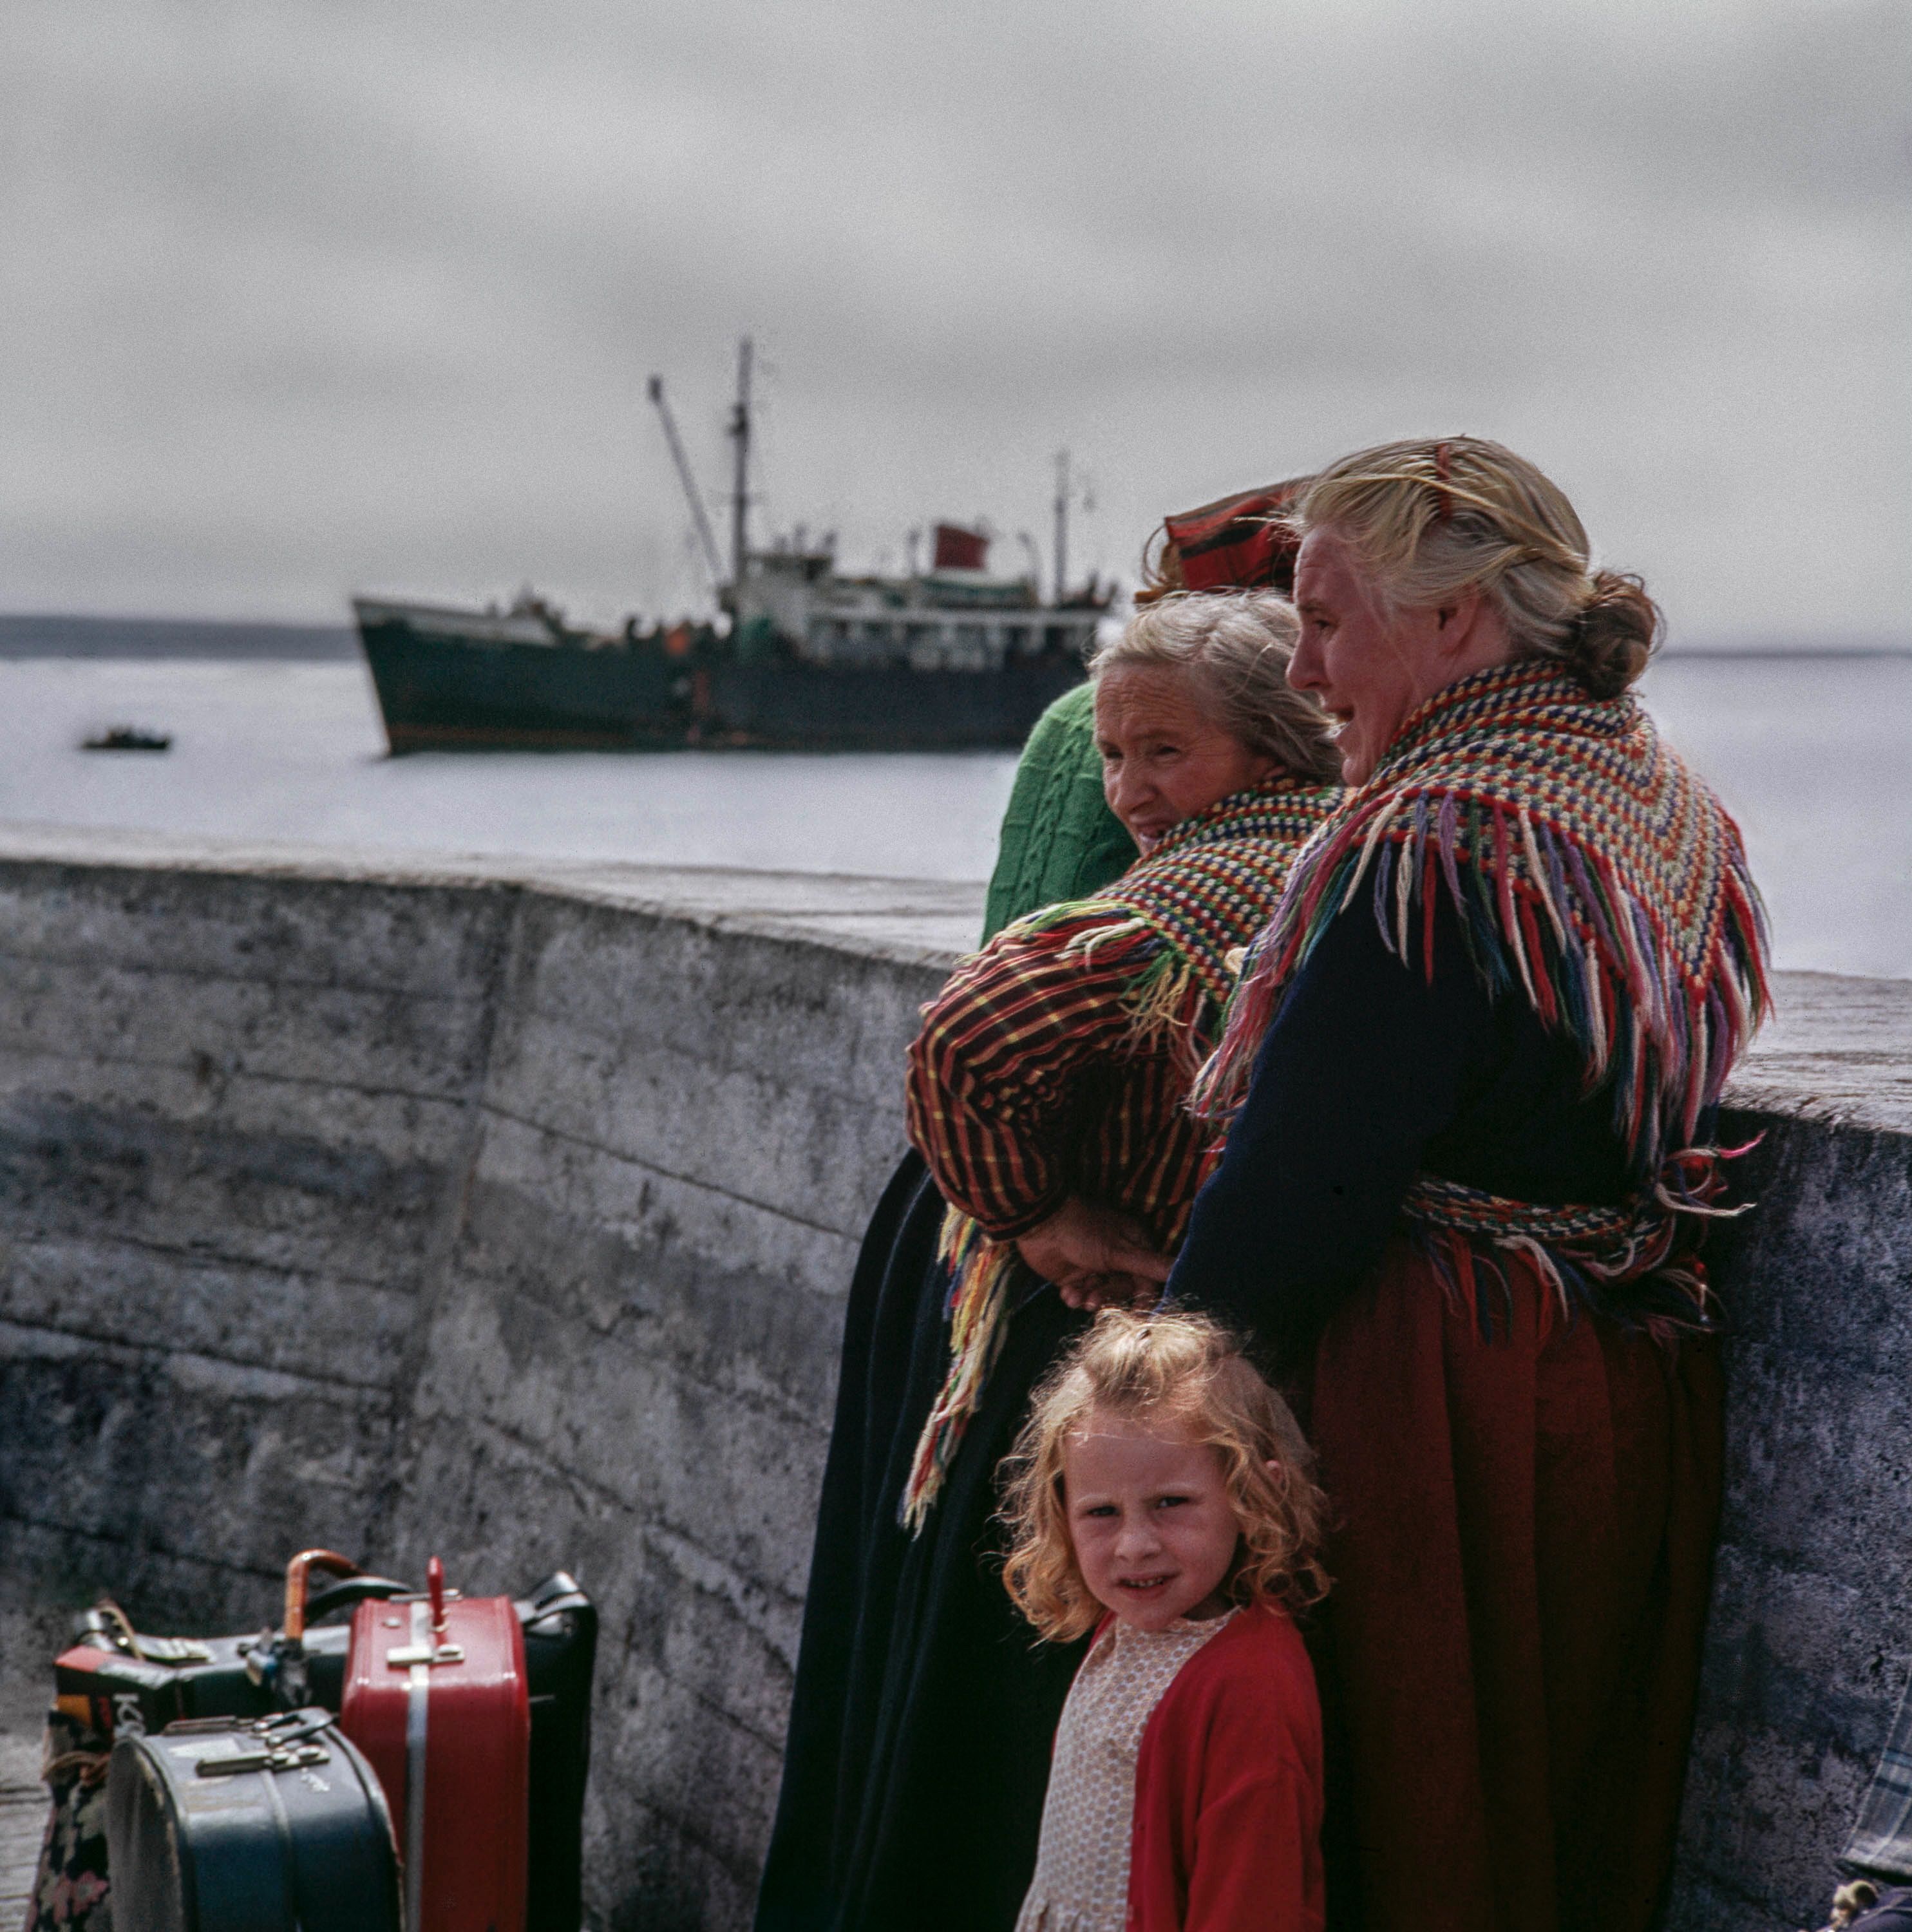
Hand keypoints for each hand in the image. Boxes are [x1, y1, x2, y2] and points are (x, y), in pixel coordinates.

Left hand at [1015, 1199, 1172, 1312]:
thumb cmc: (1083, 1230)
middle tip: (1095, 1300)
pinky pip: (1081, 1296)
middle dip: (1109, 1297)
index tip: (1140, 1316)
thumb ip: (1149, 1265)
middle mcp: (1117, 1258)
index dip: (1143, 1299)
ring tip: (1078, 1295)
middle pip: (1123, 1290)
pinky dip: (1074, 1297)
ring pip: (1101, 1296)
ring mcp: (1094, 1268)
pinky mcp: (1073, 1277)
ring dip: (1090, 1298)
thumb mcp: (1119, 1250)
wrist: (1039, 1224)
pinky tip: (1067, 1292)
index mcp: (1134, 1246)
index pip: (1146, 1280)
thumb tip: (1182, 1269)